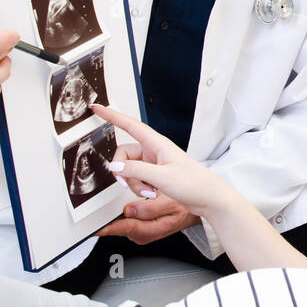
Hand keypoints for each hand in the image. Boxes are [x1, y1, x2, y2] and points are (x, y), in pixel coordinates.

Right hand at [91, 104, 243, 224]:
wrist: (209, 198)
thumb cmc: (194, 184)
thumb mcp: (161, 177)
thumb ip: (136, 171)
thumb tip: (115, 168)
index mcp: (157, 143)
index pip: (130, 125)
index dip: (112, 116)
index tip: (97, 108)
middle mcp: (154, 151)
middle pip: (124, 155)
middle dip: (124, 173)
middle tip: (129, 185)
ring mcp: (154, 163)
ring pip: (129, 170)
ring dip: (135, 184)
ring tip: (152, 192)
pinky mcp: (155, 175)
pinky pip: (137, 179)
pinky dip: (141, 188)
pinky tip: (154, 193)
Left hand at [96, 192, 196, 243]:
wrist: (196, 209)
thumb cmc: (185, 206)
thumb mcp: (171, 203)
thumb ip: (149, 209)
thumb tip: (128, 211)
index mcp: (151, 229)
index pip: (123, 229)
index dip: (107, 228)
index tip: (94, 227)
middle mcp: (144, 234)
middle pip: (119, 229)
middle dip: (108, 221)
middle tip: (98, 213)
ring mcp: (142, 233)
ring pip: (122, 226)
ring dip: (116, 218)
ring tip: (114, 208)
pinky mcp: (141, 230)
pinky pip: (127, 223)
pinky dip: (124, 216)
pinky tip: (125, 209)